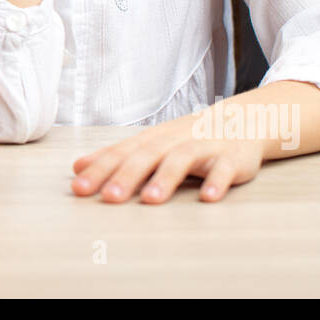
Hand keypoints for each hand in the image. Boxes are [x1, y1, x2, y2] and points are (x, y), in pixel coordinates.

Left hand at [70, 115, 265, 202]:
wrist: (242, 119)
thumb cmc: (188, 137)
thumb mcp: (151, 144)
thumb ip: (116, 157)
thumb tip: (77, 167)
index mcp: (152, 139)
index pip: (121, 153)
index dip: (100, 170)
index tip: (79, 188)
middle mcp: (174, 140)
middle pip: (147, 155)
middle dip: (127, 176)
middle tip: (109, 198)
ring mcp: (204, 147)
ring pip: (182, 159)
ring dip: (166, 179)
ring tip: (150, 200)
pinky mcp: (231, 158)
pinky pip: (224, 169)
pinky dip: (217, 182)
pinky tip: (208, 197)